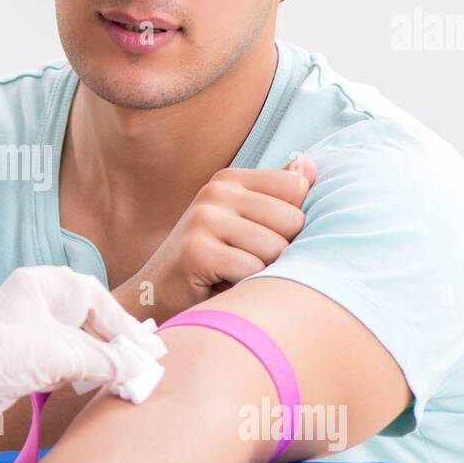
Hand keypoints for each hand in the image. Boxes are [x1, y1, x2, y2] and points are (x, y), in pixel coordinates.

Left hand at [0, 265, 165, 457]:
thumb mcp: (59, 355)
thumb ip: (102, 360)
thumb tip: (134, 369)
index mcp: (42, 285)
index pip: (97, 300)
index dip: (127, 327)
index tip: (151, 350)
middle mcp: (36, 302)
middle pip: (89, 318)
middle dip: (117, 342)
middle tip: (146, 364)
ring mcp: (28, 331)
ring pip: (77, 341)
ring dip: (101, 359)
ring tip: (128, 376)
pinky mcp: (21, 358)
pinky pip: (63, 360)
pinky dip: (82, 371)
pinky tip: (97, 382)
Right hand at [129, 156, 316, 322]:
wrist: (154, 297)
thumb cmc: (207, 262)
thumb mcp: (240, 222)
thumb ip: (276, 194)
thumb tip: (309, 165)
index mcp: (229, 179)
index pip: (296, 187)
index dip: (291, 223)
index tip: (261, 238)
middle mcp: (216, 191)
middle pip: (292, 220)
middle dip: (280, 251)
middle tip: (245, 262)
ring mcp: (204, 218)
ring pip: (275, 249)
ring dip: (261, 273)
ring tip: (233, 275)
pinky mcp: (196, 250)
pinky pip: (252, 270)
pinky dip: (244, 287)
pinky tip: (221, 287)